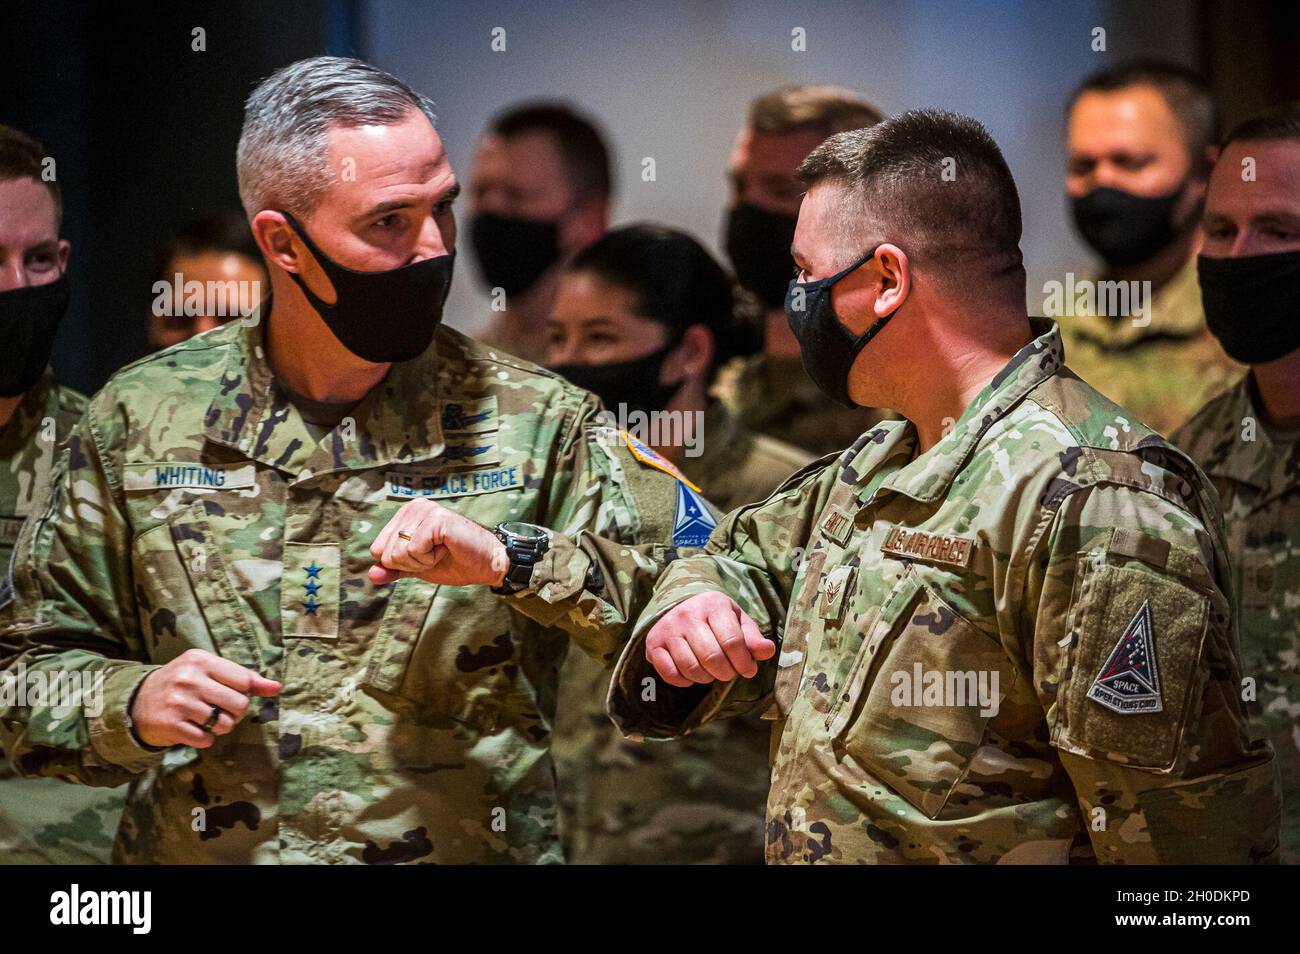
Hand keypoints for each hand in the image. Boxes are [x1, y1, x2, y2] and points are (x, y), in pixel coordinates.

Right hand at [130, 649, 280, 748]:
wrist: (136, 702)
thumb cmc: (184, 684)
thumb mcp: (209, 671)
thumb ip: (244, 678)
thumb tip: (277, 688)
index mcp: (201, 660)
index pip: (244, 681)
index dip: (245, 693)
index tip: (233, 695)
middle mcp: (189, 678)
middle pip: (239, 704)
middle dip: (235, 713)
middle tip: (221, 711)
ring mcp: (179, 702)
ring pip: (224, 724)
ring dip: (220, 727)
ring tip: (205, 720)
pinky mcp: (170, 724)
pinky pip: (206, 739)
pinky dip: (205, 739)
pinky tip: (193, 729)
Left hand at [367, 498, 508, 586]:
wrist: (487, 565)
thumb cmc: (455, 562)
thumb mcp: (418, 568)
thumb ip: (394, 569)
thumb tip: (371, 574)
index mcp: (406, 514)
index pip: (378, 549)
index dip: (401, 563)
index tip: (425, 556)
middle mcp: (414, 507)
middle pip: (386, 552)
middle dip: (411, 564)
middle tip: (436, 555)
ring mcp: (426, 510)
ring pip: (399, 552)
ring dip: (421, 562)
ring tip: (442, 551)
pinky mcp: (436, 519)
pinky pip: (414, 549)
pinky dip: (429, 559)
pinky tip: (446, 549)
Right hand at [645, 591, 775, 687]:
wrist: (679, 603)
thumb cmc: (715, 617)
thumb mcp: (737, 621)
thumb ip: (753, 637)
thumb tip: (767, 651)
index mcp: (713, 605)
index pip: (732, 641)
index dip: (744, 662)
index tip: (748, 670)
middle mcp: (688, 615)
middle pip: (711, 657)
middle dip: (726, 673)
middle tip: (729, 673)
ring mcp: (668, 629)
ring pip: (691, 667)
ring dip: (706, 678)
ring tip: (712, 673)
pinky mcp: (653, 643)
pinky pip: (670, 673)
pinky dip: (685, 681)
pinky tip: (692, 675)